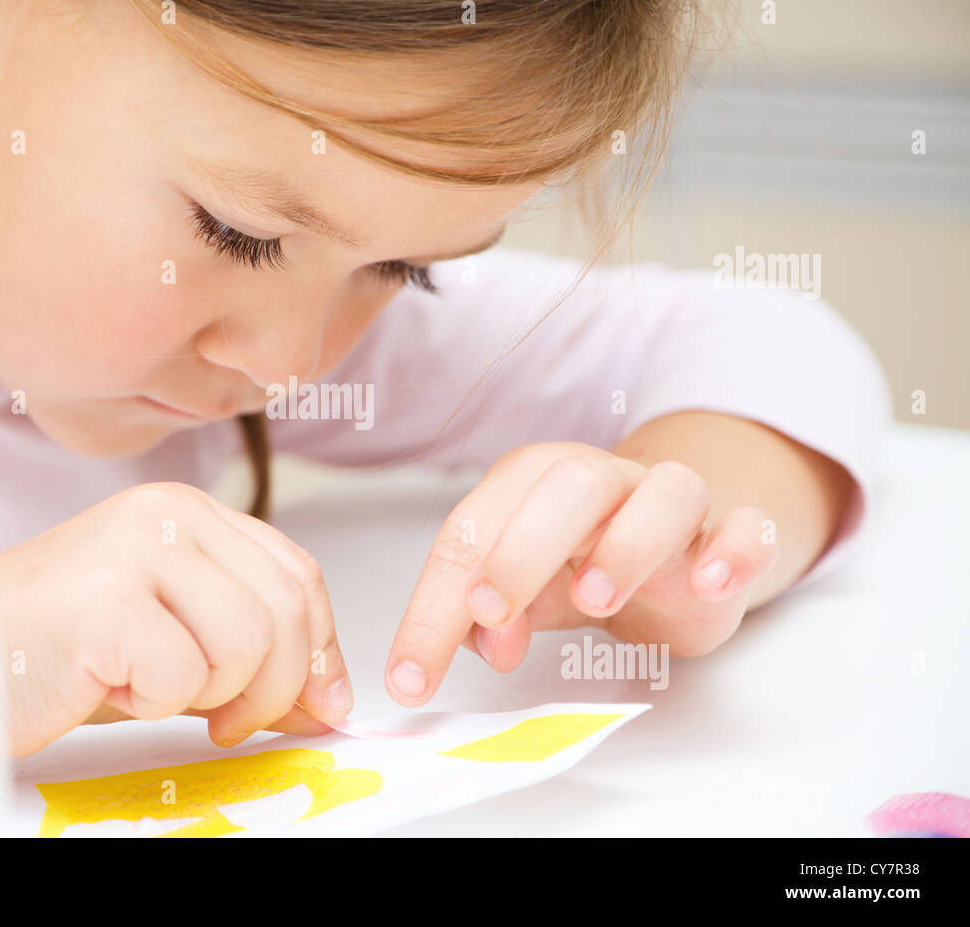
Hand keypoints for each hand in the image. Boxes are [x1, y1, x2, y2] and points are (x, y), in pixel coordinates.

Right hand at [0, 482, 353, 755]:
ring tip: (144, 688)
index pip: (297, 574)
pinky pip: (184, 677)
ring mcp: (134, 548)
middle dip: (275, 688)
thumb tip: (326, 697)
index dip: (320, 649)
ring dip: (207, 696)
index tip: (317, 703)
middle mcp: (165, 513)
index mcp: (185, 512)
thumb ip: (247, 655)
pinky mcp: (105, 598)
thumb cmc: (54, 653)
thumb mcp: (172, 643)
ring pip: (248, 644)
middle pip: (287, 610)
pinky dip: (152, 705)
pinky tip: (105, 685)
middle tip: (228, 724)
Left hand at [385, 442, 778, 704]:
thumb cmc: (583, 563)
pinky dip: (734, 549)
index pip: (472, 533)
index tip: (411, 676)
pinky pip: (746, 526)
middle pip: (566, 486)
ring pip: (661, 493)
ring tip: (595, 599)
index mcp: (531, 484)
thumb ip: (494, 616)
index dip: (435, 606)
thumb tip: (482, 644)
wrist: (676, 550)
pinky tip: (709, 582)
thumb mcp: (525, 593)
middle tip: (490, 612)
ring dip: (626, 544)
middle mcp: (602, 480)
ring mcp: (670, 501)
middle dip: (520, 549)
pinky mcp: (730, 532)